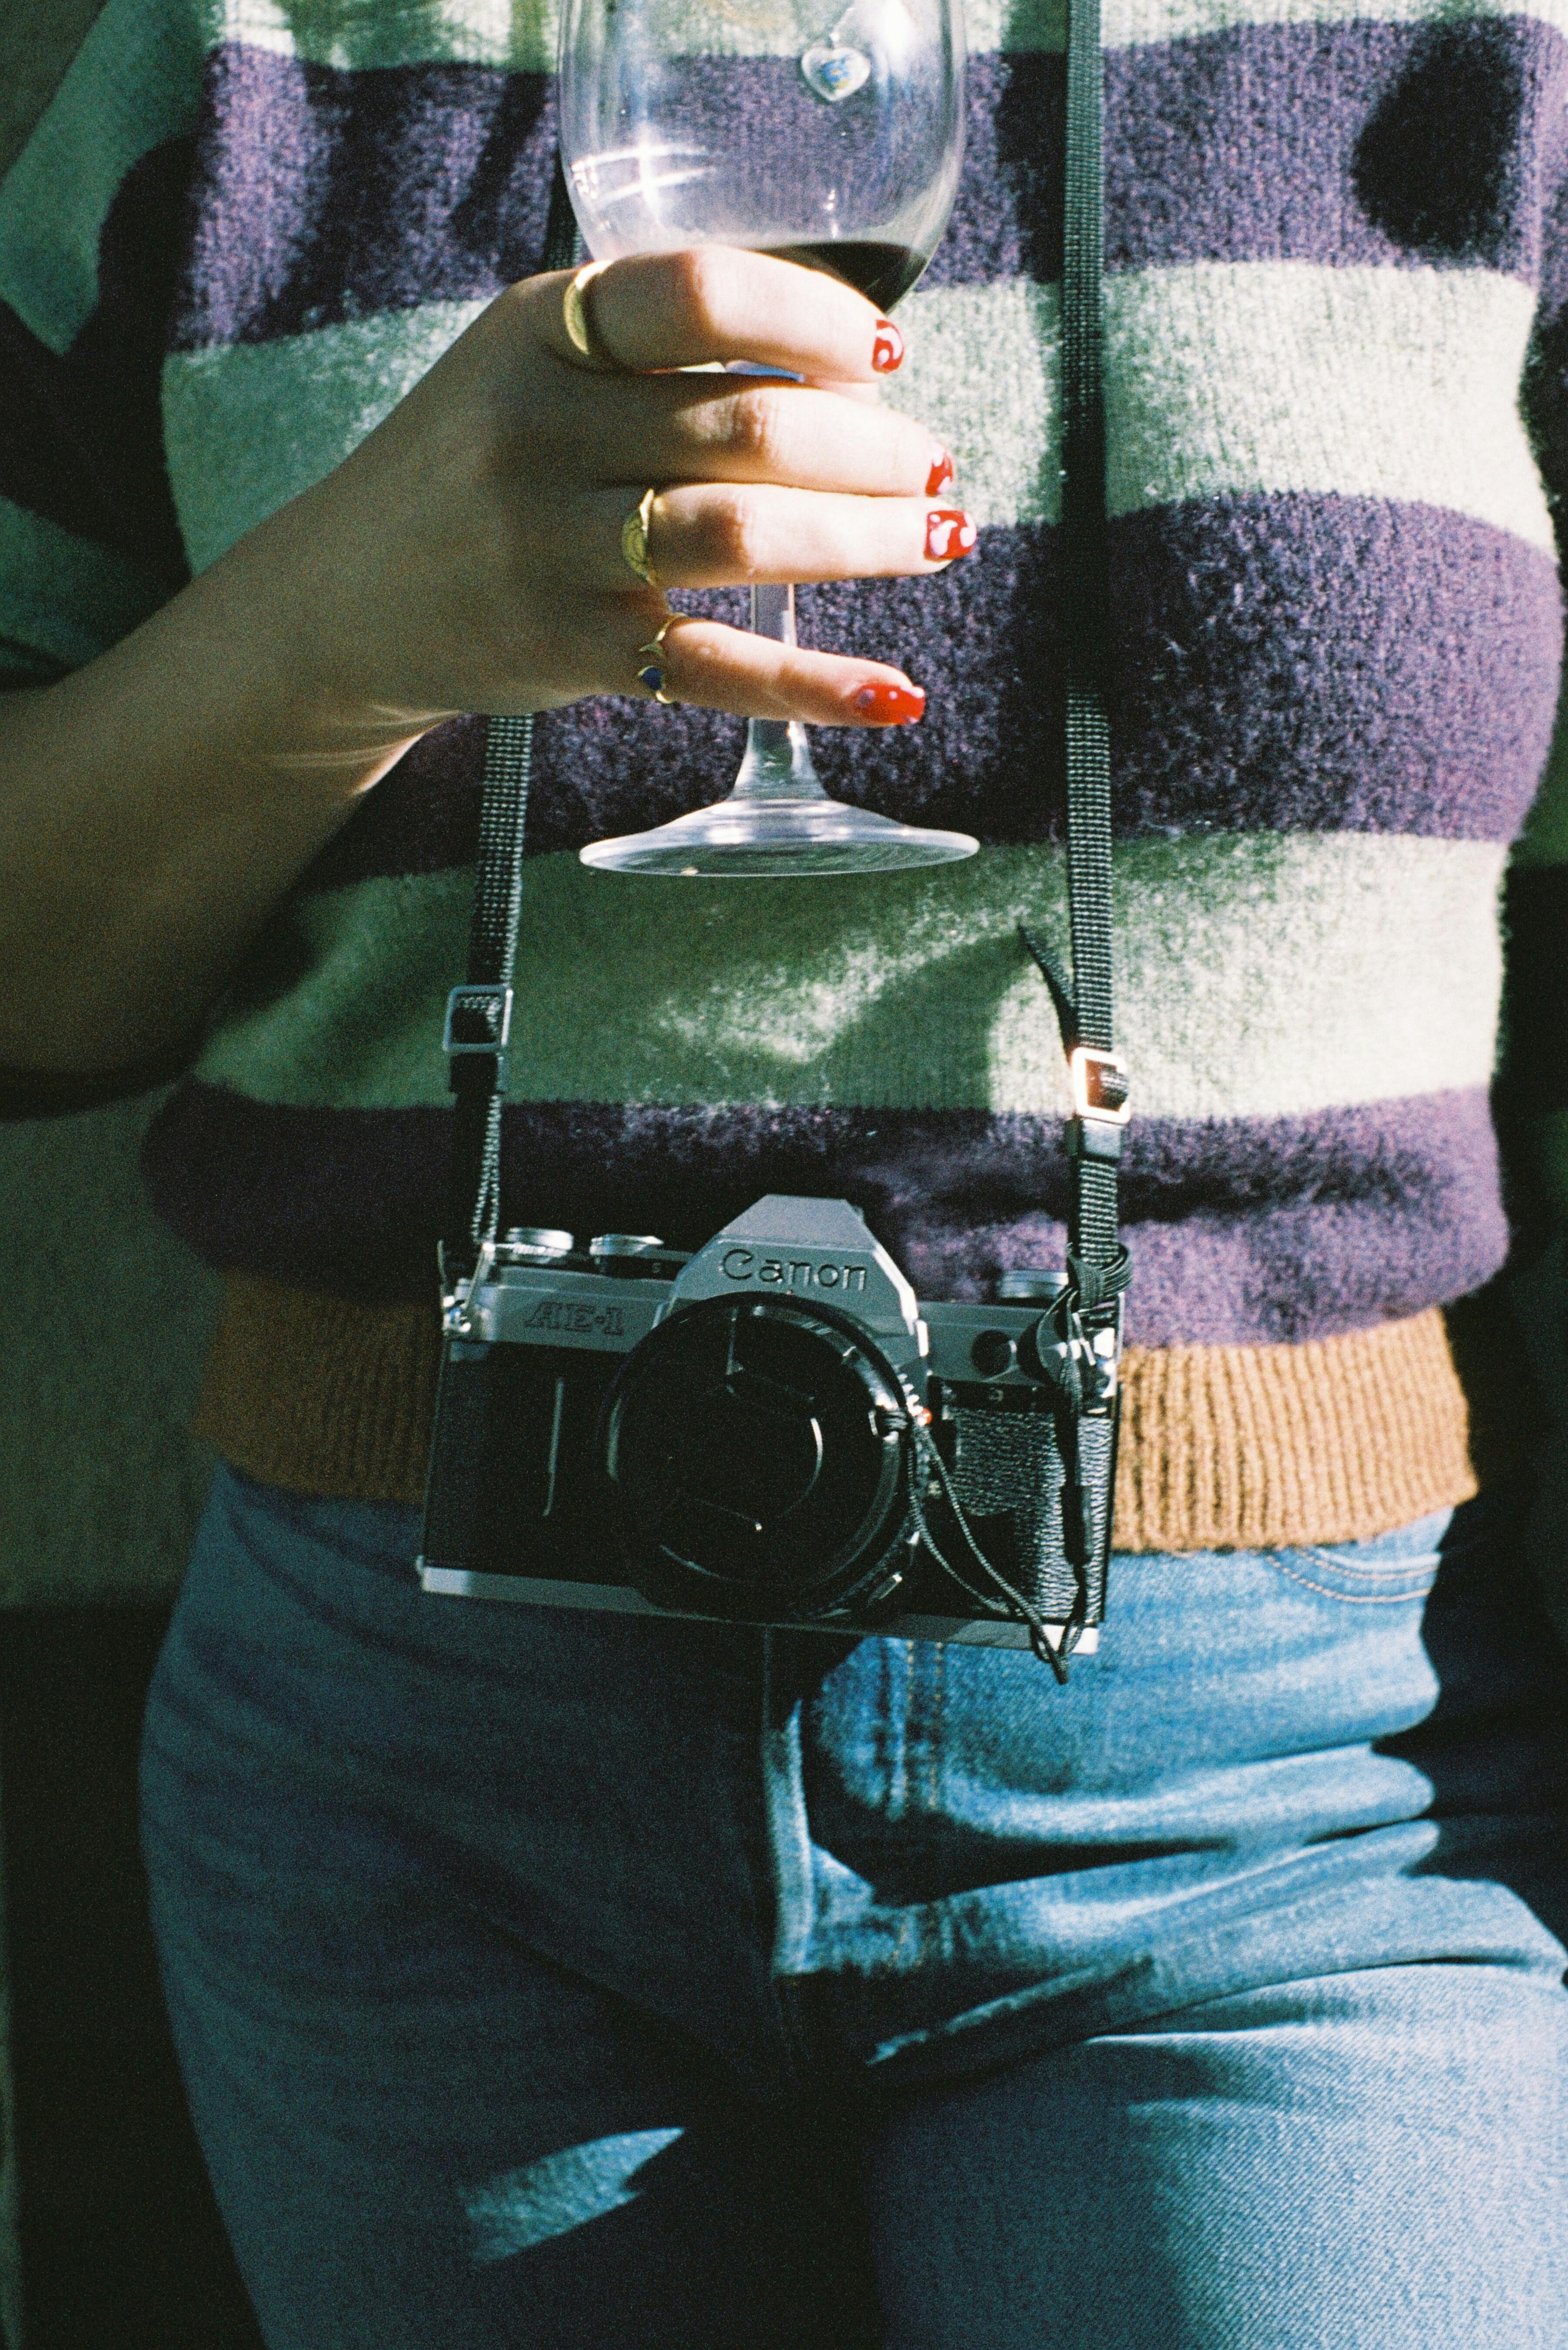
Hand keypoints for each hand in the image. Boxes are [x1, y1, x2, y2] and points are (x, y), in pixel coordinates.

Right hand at [266, 247, 971, 735]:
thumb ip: (652, 349)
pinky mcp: (566, 652)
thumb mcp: (530, 364)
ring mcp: (549, 549)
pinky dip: (815, 686)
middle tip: (932, 464)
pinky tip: (897, 691)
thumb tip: (844, 368)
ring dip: (868, 538)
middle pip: (746, 427)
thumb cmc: (478, 464)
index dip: (814, 317)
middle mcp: (539, 433)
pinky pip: (712, 669)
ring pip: (742, 537)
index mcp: (540, 331)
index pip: (699, 294)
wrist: (345, 596)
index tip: (884, 356)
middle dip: (872, 448)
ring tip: (941, 536)